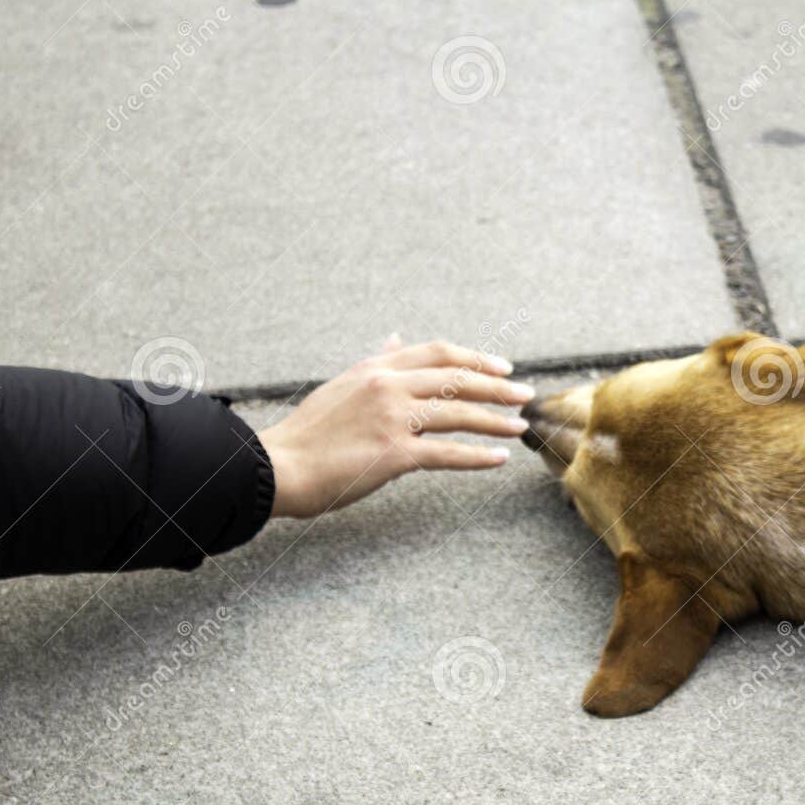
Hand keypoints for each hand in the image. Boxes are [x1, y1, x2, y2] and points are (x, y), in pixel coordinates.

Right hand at [257, 335, 531, 517]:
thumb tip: (394, 338)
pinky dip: (478, 456)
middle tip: (525, 394)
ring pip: (459, 413)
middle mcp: (388, 386)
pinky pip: (447, 453)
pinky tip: (498, 458)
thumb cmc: (309, 433)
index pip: (438, 353)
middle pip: (458, 379)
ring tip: (520, 426)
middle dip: (497, 387)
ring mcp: (393, 419)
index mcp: (377, 369)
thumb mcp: (342, 385)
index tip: (501, 367)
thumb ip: (375, 364)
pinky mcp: (394, 454)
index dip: (475, 358)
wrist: (280, 466)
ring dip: (496, 420)